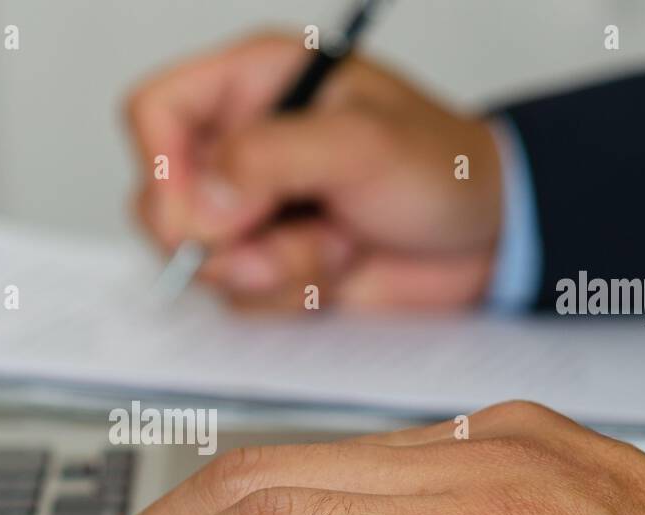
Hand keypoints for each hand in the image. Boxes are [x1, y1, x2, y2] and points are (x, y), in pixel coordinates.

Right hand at [125, 33, 502, 310]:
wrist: (490, 240)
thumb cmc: (447, 167)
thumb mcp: (365, 144)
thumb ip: (272, 159)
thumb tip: (199, 202)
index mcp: (254, 85)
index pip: (154, 113)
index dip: (160, 166)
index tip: (201, 212)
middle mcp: (240, 148)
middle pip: (159, 201)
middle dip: (219, 239)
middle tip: (275, 238)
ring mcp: (250, 214)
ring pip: (199, 262)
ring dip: (268, 270)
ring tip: (333, 246)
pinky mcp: (266, 265)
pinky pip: (237, 299)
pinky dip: (287, 296)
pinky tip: (335, 269)